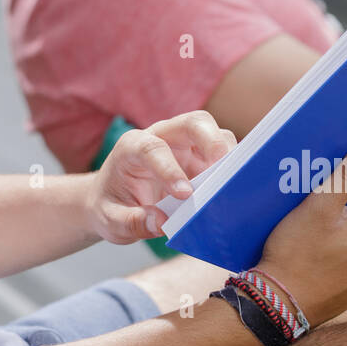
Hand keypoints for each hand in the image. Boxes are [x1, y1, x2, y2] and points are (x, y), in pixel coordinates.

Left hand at [85, 111, 235, 244]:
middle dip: (212, 140)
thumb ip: (132, 221)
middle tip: (224, 168)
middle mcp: (161, 137)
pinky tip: (237, 190)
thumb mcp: (110, 220)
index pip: (152, 148)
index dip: (170, 168)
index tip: (184, 194)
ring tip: (236, 182)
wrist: (110, 200)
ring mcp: (184, 146)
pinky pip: (223, 156)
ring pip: (215, 133)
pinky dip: (233, 169)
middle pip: (193, 122)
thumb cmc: (110, 205)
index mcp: (132, 147)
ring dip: (228, 155)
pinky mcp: (201, 159)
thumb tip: (163, 223)